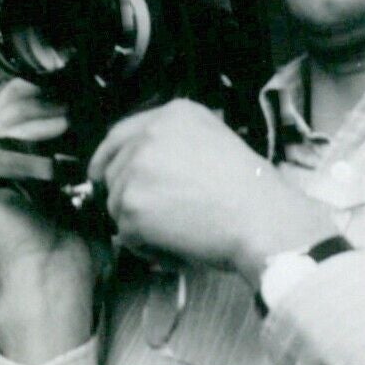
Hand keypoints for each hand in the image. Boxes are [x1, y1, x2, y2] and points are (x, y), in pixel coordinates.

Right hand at [0, 78, 93, 362]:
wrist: (56, 286)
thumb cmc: (75, 254)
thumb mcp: (89, 196)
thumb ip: (88, 160)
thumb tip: (109, 121)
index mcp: (16, 169)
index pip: (26, 113)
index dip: (54, 97)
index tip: (88, 96)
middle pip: (10, 108)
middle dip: (45, 96)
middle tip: (79, 98)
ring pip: (0, 116)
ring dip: (39, 108)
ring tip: (71, 112)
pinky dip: (24, 128)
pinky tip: (56, 128)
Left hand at [87, 99, 334, 282]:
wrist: (262, 220)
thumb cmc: (252, 193)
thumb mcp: (217, 142)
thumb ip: (178, 145)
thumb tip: (145, 172)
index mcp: (173, 115)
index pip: (120, 134)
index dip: (108, 159)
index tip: (102, 178)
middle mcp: (149, 135)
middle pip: (114, 171)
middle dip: (128, 200)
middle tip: (153, 222)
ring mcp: (136, 169)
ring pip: (117, 206)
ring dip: (142, 227)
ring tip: (181, 235)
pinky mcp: (131, 206)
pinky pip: (127, 236)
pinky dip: (149, 249)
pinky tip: (180, 247)